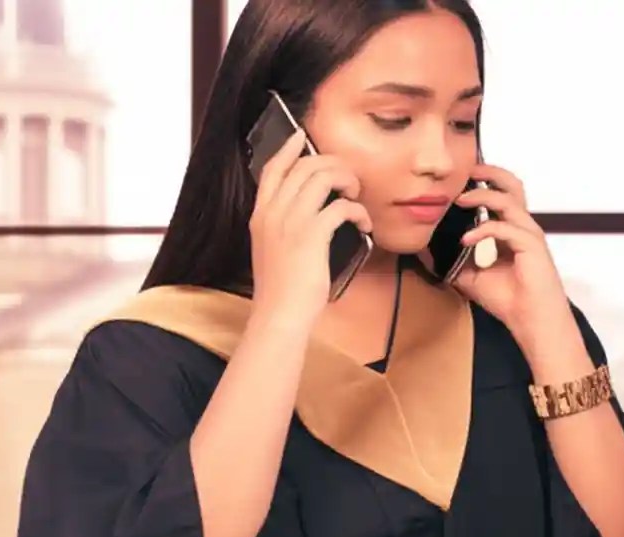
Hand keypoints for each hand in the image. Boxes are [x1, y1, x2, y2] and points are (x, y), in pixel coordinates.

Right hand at [248, 130, 372, 325]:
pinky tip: (363, 222)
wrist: (279, 314)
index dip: (289, 149)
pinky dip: (357, 210)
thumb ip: (282, 228)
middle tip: (349, 176)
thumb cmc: (281, 290)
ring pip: (322, 177)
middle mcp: (273, 212)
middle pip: (304, 166)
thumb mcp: (272, 250)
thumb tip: (309, 214)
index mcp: (260, 215)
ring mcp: (291, 221)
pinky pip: (341, 206)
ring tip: (356, 195)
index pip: (272, 169)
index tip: (302, 135)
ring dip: (346, 180)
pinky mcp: (312, 234)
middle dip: (332, 164)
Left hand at [449, 164, 571, 343]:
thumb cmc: (509, 301)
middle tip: (466, 170)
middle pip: (512, 185)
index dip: (481, 184)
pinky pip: (505, 227)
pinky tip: (466, 240)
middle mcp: (522, 228)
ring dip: (482, 195)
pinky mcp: (531, 246)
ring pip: (508, 200)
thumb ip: (454, 261)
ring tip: (459, 199)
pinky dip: (483, 230)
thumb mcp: (471, 277)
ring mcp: (528, 235)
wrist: (531, 322)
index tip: (458, 181)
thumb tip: (426, 252)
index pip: (499, 196)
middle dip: (489, 172)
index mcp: (511, 232)